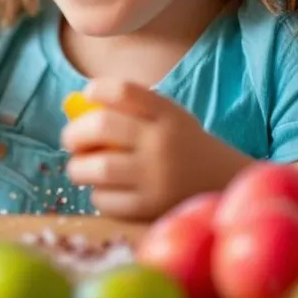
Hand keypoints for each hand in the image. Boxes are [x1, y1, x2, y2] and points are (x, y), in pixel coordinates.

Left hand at [61, 78, 251, 220]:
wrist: (226, 185)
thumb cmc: (183, 147)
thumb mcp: (170, 119)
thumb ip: (132, 111)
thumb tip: (75, 109)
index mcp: (167, 115)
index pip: (123, 91)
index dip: (97, 89)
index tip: (88, 95)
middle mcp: (162, 143)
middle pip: (101, 127)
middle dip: (74, 133)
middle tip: (71, 140)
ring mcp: (157, 178)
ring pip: (98, 168)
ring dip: (77, 167)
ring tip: (80, 168)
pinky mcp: (151, 208)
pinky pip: (106, 200)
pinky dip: (97, 195)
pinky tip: (104, 190)